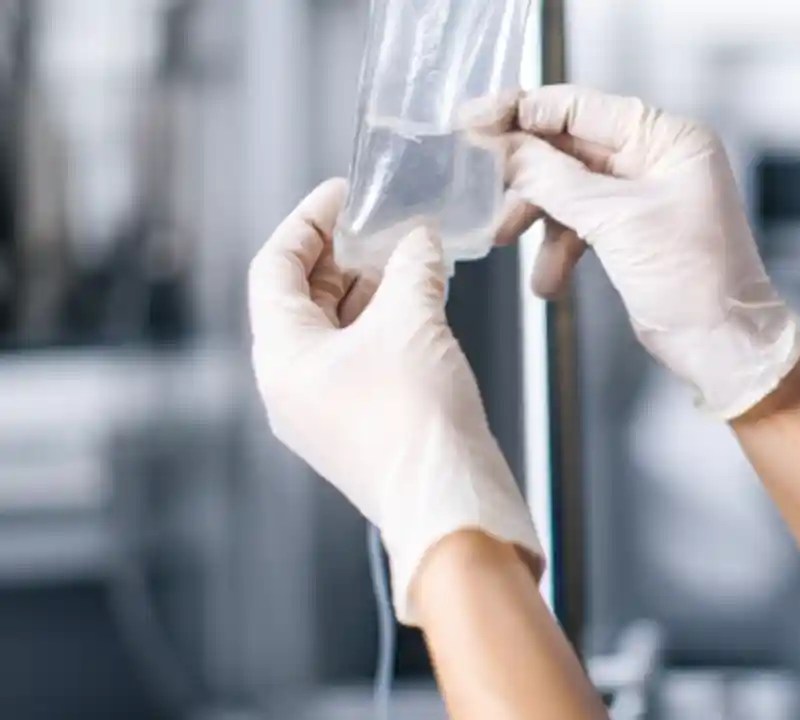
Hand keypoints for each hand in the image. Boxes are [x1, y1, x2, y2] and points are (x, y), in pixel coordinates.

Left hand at [248, 179, 541, 624]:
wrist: (452, 505)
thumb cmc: (417, 424)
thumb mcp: (414, 321)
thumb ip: (413, 267)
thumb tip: (420, 240)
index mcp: (281, 357)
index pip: (274, 268)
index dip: (308, 221)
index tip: (343, 194)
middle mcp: (294, 385)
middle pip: (305, 298)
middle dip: (346, 253)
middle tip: (386, 221)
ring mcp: (329, 410)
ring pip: (340, 329)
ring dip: (375, 287)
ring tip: (415, 254)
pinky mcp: (366, 427)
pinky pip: (367, 358)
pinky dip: (392, 323)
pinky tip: (427, 301)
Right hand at [469, 85, 799, 418]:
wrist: (723, 347)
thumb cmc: (696, 281)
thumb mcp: (616, 222)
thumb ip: (553, 180)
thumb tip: (503, 149)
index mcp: (668, 138)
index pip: (582, 107)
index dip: (523, 113)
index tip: (475, 122)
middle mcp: (657, 158)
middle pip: (569, 147)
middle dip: (523, 172)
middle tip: (478, 184)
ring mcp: (642, 195)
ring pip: (566, 188)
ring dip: (534, 215)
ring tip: (502, 238)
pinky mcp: (630, 231)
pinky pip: (578, 224)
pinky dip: (556, 249)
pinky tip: (546, 281)